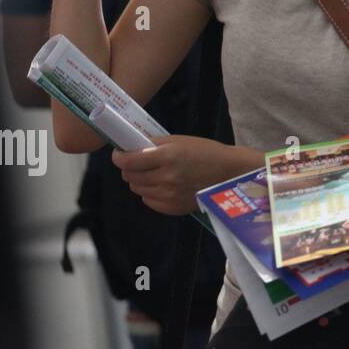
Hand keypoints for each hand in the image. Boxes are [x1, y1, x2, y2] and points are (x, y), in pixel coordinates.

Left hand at [112, 135, 233, 214]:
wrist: (229, 173)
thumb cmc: (206, 152)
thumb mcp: (180, 141)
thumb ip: (155, 144)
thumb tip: (131, 147)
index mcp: (167, 157)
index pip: (128, 161)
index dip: (119, 157)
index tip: (120, 153)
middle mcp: (165, 178)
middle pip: (130, 177)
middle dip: (130, 168)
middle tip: (140, 162)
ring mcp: (168, 195)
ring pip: (138, 189)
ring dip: (140, 181)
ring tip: (155, 174)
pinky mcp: (172, 208)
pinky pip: (149, 200)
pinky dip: (151, 193)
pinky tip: (164, 185)